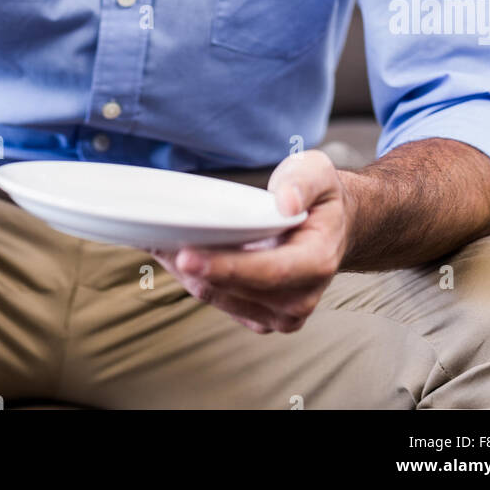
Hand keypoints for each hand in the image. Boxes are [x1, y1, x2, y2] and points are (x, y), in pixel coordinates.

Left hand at [150, 151, 351, 333]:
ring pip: (219, 297)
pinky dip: (196, 279)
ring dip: (187, 274)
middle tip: (157, 240)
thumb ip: (303, 182)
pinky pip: (220, 301)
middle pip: (235, 288)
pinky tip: (176, 256)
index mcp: (317, 262)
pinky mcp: (262, 316)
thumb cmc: (319, 198)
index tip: (187, 256)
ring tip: (160, 243)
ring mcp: (281, 313)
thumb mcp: (317, 172)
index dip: (225, 266)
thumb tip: (286, 202)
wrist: (332, 227)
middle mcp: (300, 297)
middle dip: (193, 268)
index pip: (268, 271)